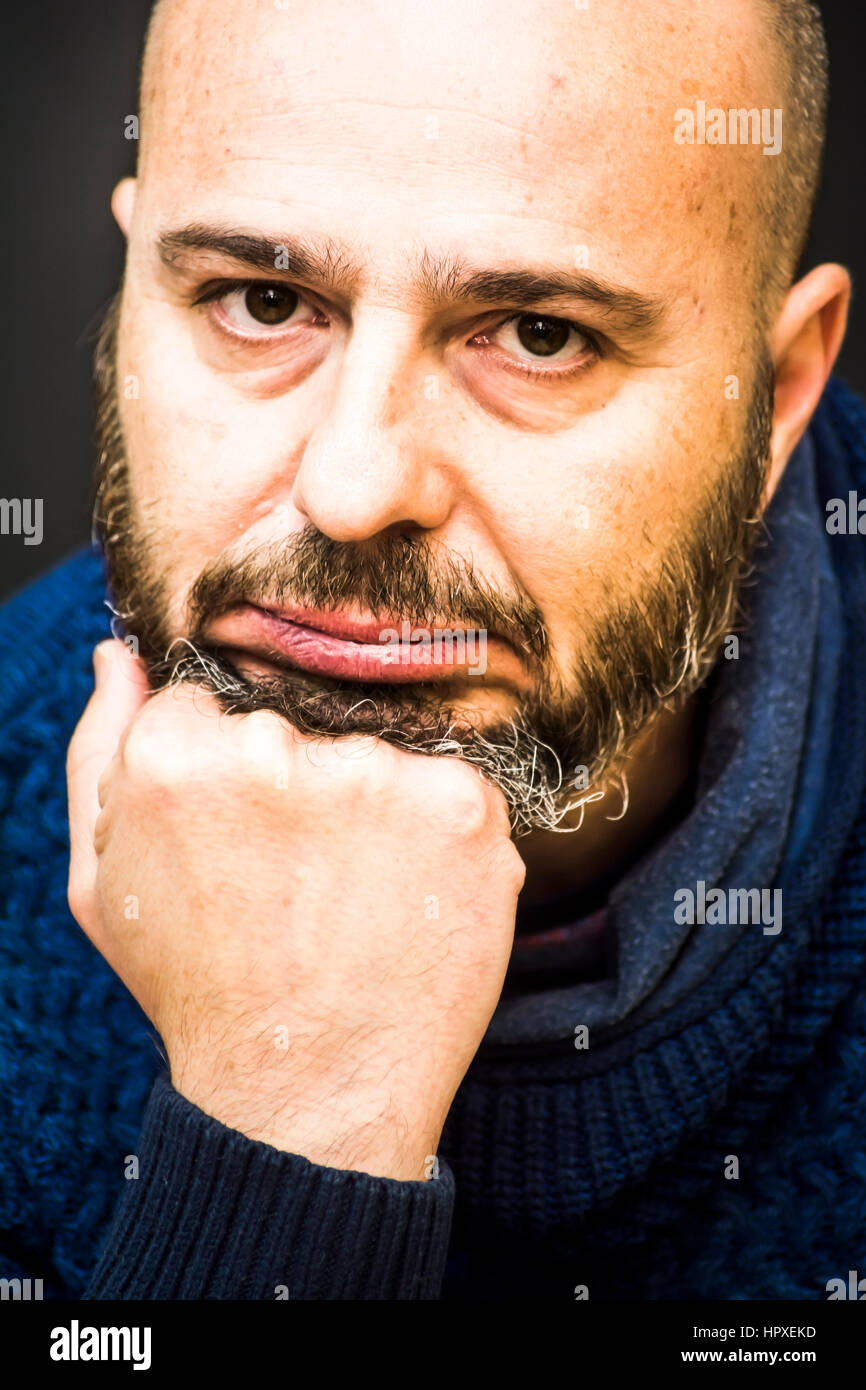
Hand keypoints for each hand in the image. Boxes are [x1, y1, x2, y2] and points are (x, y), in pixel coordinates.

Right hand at [67, 639, 523, 1178]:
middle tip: (300, 881)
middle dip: (301, 787)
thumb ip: (99, 750)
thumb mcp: (107, 883)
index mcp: (175, 761)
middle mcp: (275, 753)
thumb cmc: (201, 987)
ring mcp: (378, 777)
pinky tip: (408, 899)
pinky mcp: (461, 806)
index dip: (229, 777)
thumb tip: (121, 656)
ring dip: (373, 813)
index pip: (212, 705)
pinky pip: (453, 786)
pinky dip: (441, 837)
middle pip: (297, 725)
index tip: (243, 841)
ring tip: (355, 899)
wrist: (310, 1094)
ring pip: (378, 755)